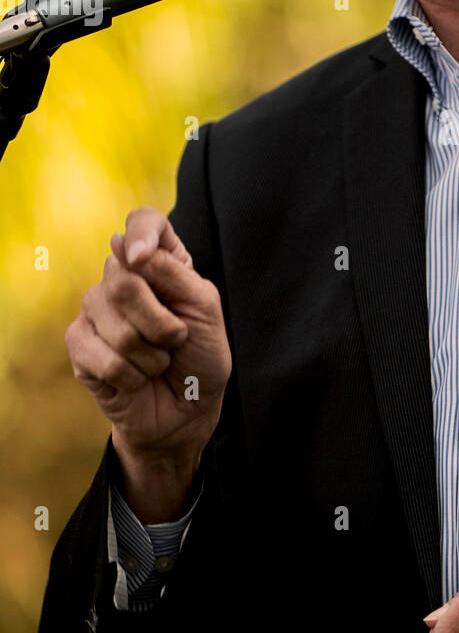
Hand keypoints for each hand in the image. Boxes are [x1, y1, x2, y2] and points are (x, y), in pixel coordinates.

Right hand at [64, 206, 230, 479]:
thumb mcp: (204, 309)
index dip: (140, 233)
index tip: (141, 256)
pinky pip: (103, 357)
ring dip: (151, 355)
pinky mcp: (79, 345)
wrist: (187, 409)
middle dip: (162, 323)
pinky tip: (135, 378)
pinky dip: (131, 375)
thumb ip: (172, 273)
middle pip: (124, 281)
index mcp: (159, 262)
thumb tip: (124, 244)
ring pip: (117, 325)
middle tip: (175, 339)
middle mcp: (122, 279)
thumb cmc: (200, 356)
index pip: (144, 222)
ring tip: (157, 361)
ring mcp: (96, 310)